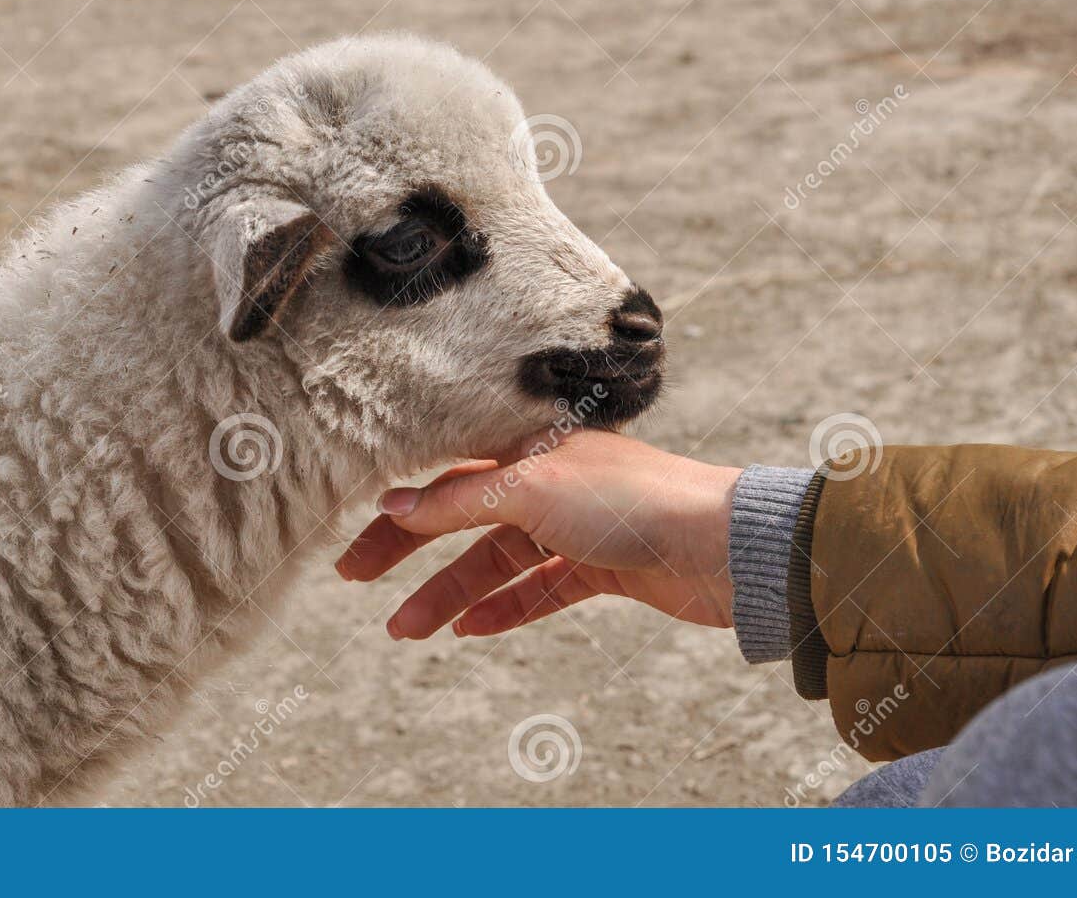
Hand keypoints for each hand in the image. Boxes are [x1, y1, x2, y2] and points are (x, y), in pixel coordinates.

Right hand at [335, 428, 740, 639]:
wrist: (720, 544)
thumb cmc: (632, 497)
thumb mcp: (530, 490)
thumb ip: (458, 500)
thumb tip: (393, 505)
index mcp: (530, 446)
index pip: (446, 474)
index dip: (400, 505)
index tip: (355, 535)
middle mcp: (549, 480)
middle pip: (463, 516)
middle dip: (409, 551)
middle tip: (355, 580)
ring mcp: (575, 524)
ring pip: (497, 560)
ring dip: (451, 593)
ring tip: (407, 629)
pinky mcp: (602, 566)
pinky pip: (539, 589)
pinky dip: (505, 608)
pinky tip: (471, 630)